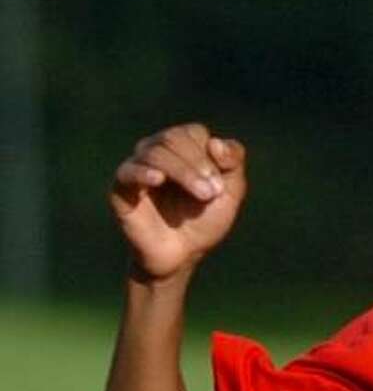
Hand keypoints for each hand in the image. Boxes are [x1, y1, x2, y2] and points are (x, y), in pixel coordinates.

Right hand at [109, 123, 245, 281]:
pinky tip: (158, 179)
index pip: (193, 133)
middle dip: (196, 163)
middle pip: (173, 138)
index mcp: (181, 148)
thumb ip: (233, 162)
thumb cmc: (203, 222)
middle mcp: (156, 151)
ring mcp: (137, 167)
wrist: (180, 257)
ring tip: (203, 195)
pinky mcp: (121, 188)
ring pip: (155, 153)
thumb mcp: (229, 193)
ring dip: (182, 171)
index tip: (219, 187)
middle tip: (211, 193)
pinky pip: (128, 171)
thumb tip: (215, 142)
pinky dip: (144, 172)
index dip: (209, 156)